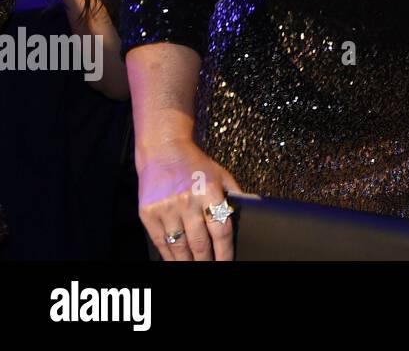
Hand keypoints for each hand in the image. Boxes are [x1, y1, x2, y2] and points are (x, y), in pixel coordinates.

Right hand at [137, 138, 241, 260]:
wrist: (163, 150)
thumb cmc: (194, 164)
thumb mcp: (220, 174)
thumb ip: (234, 194)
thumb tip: (249, 212)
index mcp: (209, 191)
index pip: (220, 230)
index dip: (225, 251)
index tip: (227, 262)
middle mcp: (187, 201)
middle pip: (200, 242)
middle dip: (207, 260)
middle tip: (212, 269)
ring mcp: (166, 208)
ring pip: (180, 246)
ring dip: (188, 262)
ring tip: (196, 268)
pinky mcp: (148, 214)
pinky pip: (160, 242)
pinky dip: (169, 256)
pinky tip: (176, 261)